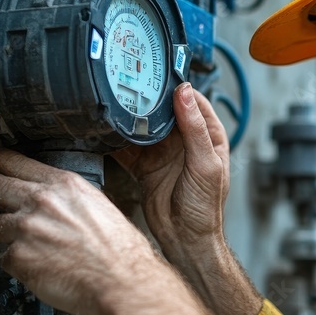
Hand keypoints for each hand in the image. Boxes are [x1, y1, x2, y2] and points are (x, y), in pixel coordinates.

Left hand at [0, 148, 151, 314]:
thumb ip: (67, 197)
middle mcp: (41, 201)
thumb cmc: (119, 250)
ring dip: (3, 233)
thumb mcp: (98, 205)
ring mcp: (26, 228)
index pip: (14, 161)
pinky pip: (2, 257)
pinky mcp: (18, 257)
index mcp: (63, 184)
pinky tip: (35, 266)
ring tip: (25, 244)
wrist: (122, 280)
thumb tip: (51, 198)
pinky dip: (15, 263)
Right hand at [111, 83, 229, 261]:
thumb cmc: (205, 207)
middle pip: (164, 110)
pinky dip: (117, 140)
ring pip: (144, 126)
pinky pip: (128, 147)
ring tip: (116, 103)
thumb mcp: (205, 165)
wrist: (185, 239)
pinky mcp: (145, 166)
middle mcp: (185, 141)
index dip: (178, 87)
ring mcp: (163, 152)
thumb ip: (195, 129)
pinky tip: (107, 131)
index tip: (161, 74)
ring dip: (131, 118)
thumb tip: (185, 94)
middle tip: (131, 84)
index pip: (193, 101)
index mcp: (208, 136)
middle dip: (149, 99)